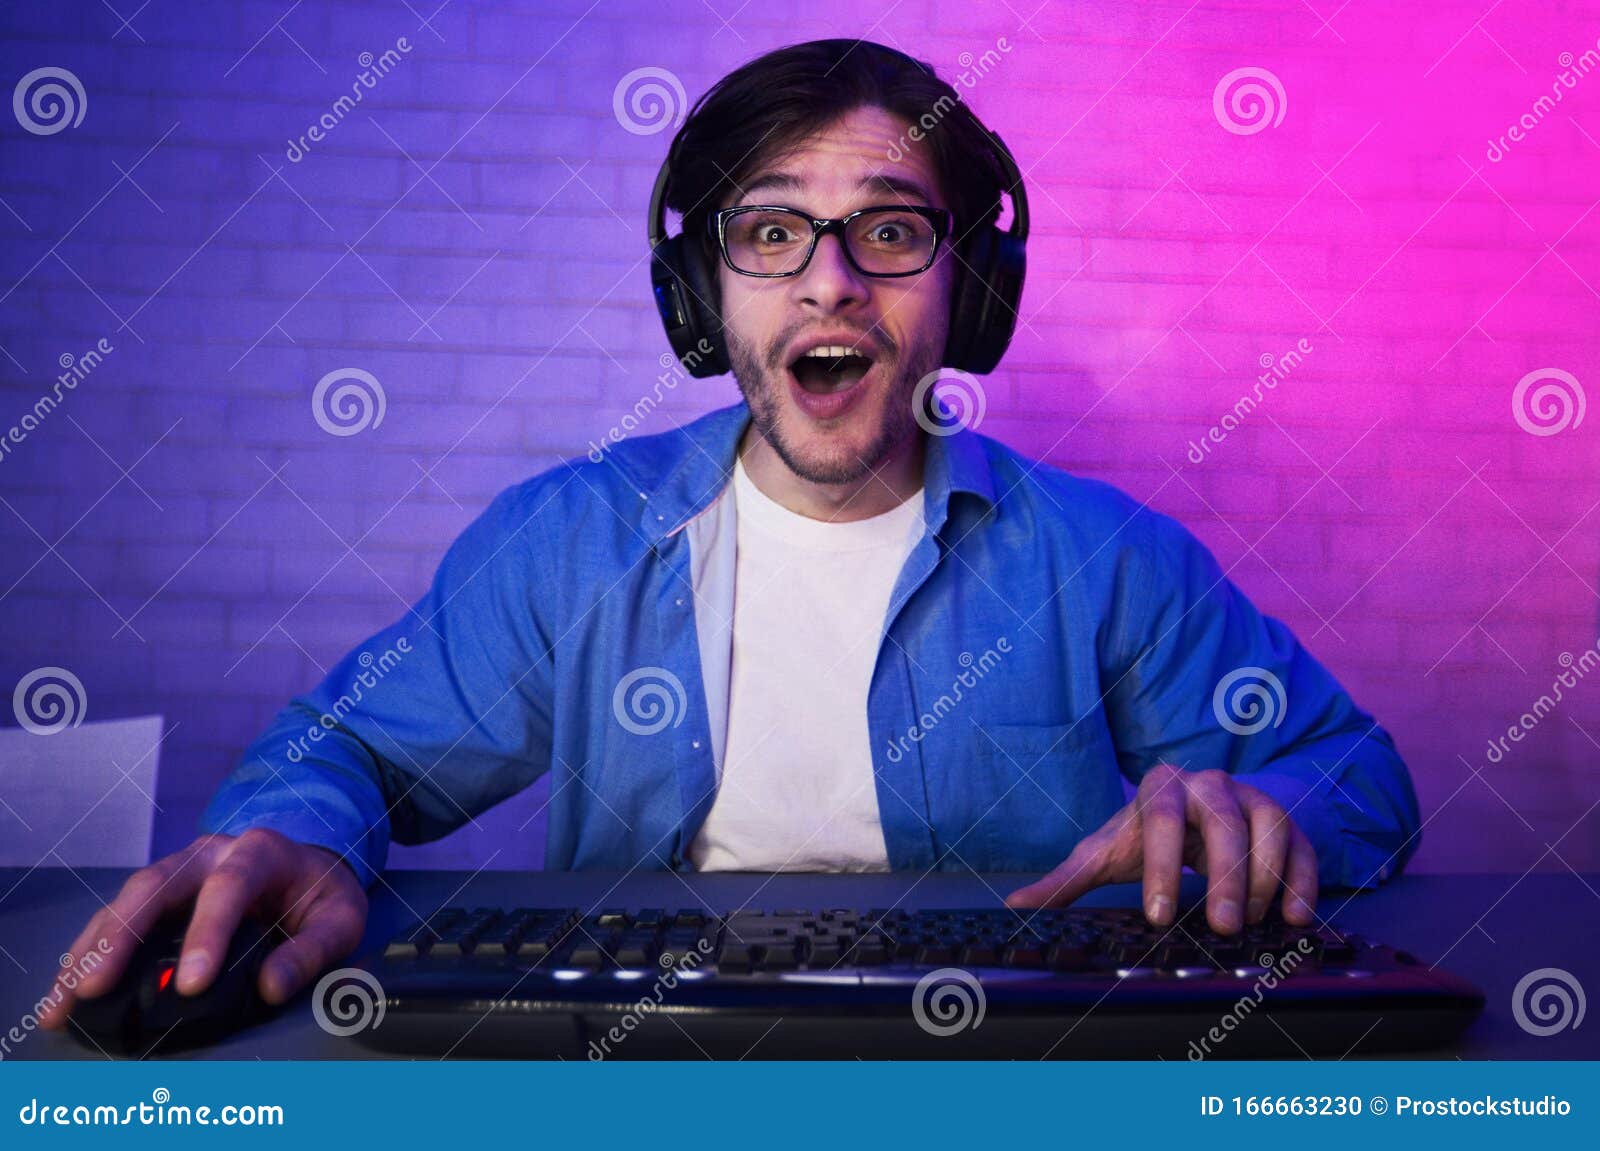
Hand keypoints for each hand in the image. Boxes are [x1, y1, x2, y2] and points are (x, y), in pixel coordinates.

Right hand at [39, 829, 367, 1029]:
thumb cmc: (323, 896)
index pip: (230, 886)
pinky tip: (68, 988)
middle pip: (156, 885)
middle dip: (122, 936)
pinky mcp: (160, 894)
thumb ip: (312, 951)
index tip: (191, 985)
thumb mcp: (341, 919)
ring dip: (91, 950)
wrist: (310, 870)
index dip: (208, 933)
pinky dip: (91, 953)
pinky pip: (118, 918)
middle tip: (95, 986)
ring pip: (126, 901)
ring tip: (64, 999)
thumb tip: (270, 987)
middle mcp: (210, 853)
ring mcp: (178, 869)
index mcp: (261, 851)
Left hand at [1004, 764, 1317, 933]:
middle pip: (1222, 820)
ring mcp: (1252, 796)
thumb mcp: (1108, 851)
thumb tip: (1017, 905)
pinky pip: (1302, 842)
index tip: (1157, 915)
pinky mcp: (1287, 817)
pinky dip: (1304, 878)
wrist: (1200, 809)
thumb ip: (1068, 879)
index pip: (1161, 820)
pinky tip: (1296, 916)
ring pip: (1268, 824)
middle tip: (1221, 927)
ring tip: (1254, 922)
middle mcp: (1209, 784)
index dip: (1161, 866)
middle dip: (1223, 875)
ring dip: (1265, 875)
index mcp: (1161, 787)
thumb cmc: (1147, 835)